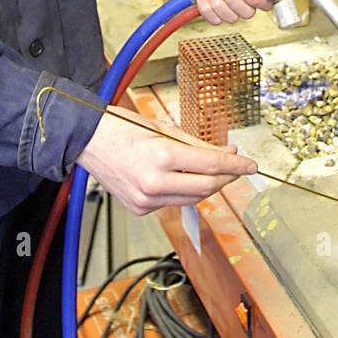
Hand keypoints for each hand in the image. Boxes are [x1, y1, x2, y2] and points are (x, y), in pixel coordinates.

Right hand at [75, 107, 257, 215]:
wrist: (87, 141)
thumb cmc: (121, 128)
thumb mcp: (164, 129)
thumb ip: (197, 144)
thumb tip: (226, 152)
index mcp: (161, 157)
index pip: (210, 165)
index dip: (235, 165)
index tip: (250, 165)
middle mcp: (154, 183)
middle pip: (206, 187)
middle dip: (226, 177)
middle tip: (236, 166)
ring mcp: (146, 200)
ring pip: (192, 198)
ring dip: (207, 185)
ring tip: (212, 170)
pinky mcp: (141, 209)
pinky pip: (173, 202)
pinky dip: (183, 191)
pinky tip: (181, 177)